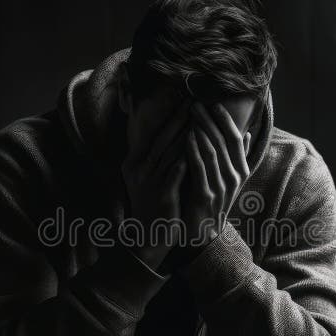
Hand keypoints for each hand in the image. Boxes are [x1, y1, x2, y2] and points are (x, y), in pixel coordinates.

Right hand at [121, 98, 190, 269]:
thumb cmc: (153, 204)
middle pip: (162, 137)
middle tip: (195, 100)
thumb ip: (157, 156)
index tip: (184, 98)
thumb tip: (172, 134)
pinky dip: (188, 157)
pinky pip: (177, 171)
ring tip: (201, 118)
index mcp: (134, 162)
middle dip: (180, 118)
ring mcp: (149, 181)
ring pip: (170, 151)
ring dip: (186, 133)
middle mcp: (138, 168)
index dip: (169, 115)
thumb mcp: (148, 177)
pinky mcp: (162, 194)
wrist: (147, 236)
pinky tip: (200, 146)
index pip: (154, 133)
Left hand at [181, 102, 252, 255]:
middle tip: (196, 103)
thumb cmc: (212, 202)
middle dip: (210, 120)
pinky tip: (186, 137)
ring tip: (190, 115)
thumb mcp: (228, 179)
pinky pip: (200, 168)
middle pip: (223, 142)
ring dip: (201, 130)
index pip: (236, 140)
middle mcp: (234, 178)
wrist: (203, 235)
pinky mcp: (206, 195)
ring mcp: (221, 187)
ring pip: (213, 152)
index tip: (214, 103)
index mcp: (240, 172)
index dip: (226, 120)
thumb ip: (237, 158)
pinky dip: (193, 151)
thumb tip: (246, 134)